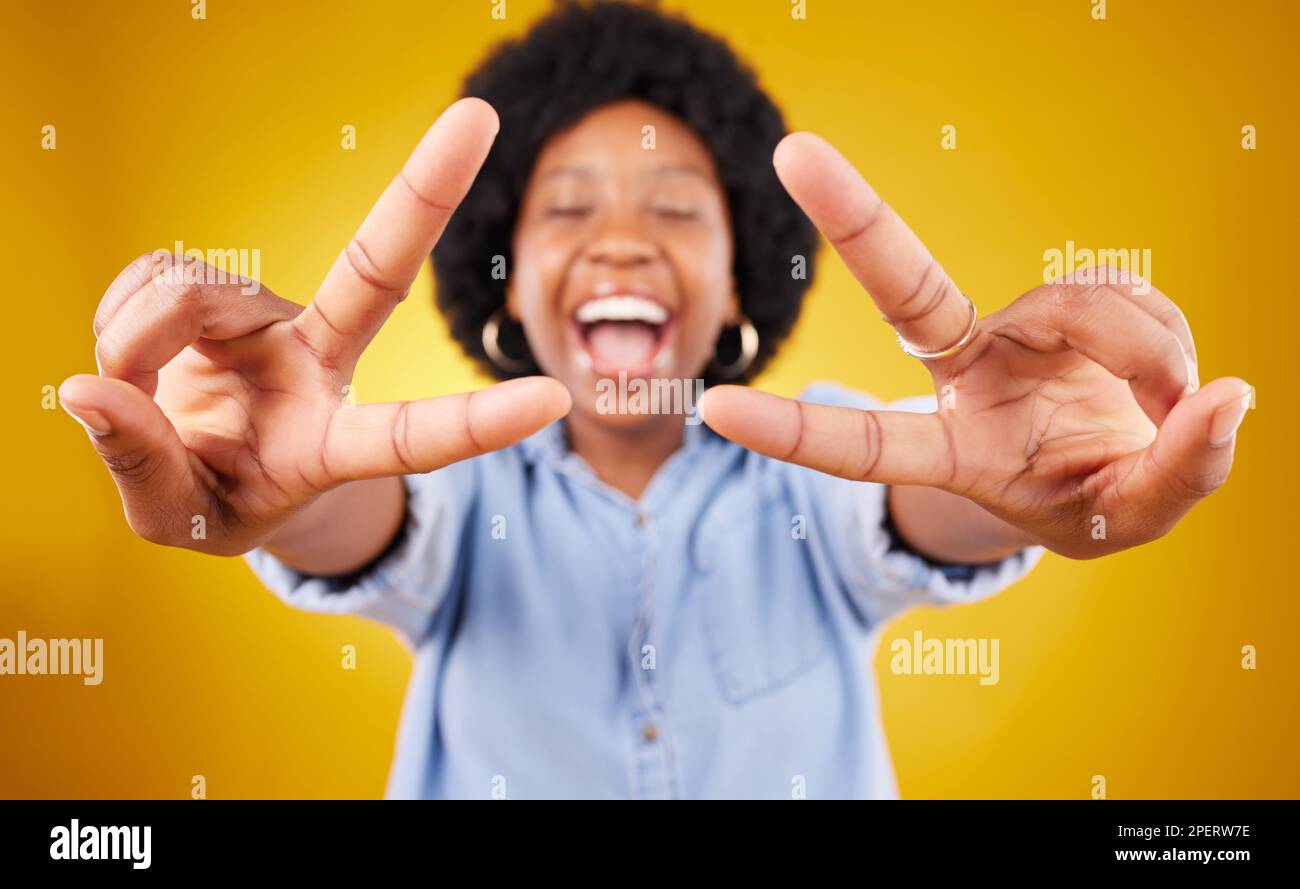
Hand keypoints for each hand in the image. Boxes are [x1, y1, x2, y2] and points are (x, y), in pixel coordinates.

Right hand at [60, 99, 569, 555]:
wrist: (196, 465)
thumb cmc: (213, 499)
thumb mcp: (178, 517)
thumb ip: (141, 464)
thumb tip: (90, 391)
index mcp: (332, 441)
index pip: (409, 436)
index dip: (475, 421)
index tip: (552, 403)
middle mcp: (321, 363)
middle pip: (373, 270)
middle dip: (424, 191)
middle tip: (479, 117)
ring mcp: (276, 318)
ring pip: (190, 289)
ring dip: (135, 342)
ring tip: (135, 390)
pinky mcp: (227, 288)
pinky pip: (153, 276)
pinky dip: (119, 321)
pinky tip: (144, 356)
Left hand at [699, 133, 1250, 558]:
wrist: (1116, 465)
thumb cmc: (1093, 501)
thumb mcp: (1128, 518)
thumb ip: (1179, 473)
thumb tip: (1224, 398)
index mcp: (954, 449)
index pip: (866, 445)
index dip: (796, 432)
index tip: (715, 406)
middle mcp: (964, 377)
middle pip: (907, 289)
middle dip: (855, 218)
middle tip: (794, 150)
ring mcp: (1009, 331)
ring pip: (1078, 304)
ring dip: (1144, 354)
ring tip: (1168, 405)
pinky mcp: (1058, 302)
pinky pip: (1119, 291)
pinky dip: (1160, 335)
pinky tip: (1161, 373)